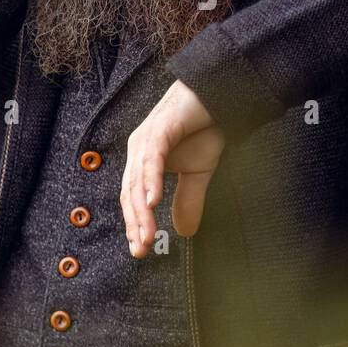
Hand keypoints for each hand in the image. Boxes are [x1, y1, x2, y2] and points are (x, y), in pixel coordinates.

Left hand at [120, 80, 223, 257]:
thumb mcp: (198, 173)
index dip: (134, 224)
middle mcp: (138, 150)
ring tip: (146, 234)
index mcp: (143, 161)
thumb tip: (184, 232)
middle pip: (129, 193)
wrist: (218, 96)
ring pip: (137, 180)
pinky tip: (153, 201)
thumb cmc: (205, 129)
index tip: (139, 249)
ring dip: (141, 210)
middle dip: (134, 224)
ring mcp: (145, 139)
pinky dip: (150, 181)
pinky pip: (151, 159)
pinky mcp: (158, 129)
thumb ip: (188, 200)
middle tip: (140, 250)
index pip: (132, 198)